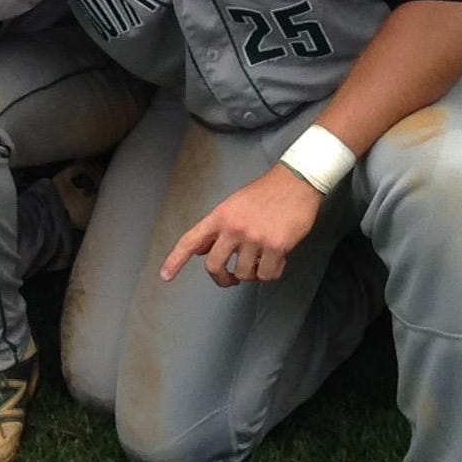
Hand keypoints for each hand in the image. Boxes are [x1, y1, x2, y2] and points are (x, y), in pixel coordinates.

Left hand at [159, 164, 326, 286]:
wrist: (296, 182)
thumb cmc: (265, 193)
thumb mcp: (234, 206)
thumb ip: (217, 229)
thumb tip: (200, 251)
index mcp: (220, 216)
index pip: (191, 240)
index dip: (176, 260)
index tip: (165, 276)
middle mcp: (233, 228)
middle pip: (214, 266)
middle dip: (222, 279)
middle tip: (231, 280)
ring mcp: (254, 238)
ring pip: (244, 274)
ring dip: (253, 272)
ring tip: (263, 258)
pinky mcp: (275, 246)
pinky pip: (267, 275)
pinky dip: (272, 272)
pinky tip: (278, 259)